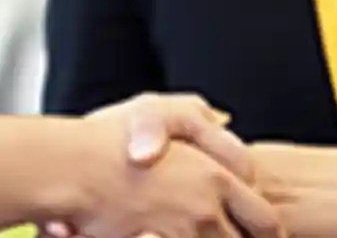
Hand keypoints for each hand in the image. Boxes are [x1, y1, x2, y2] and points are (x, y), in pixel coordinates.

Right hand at [47, 94, 280, 237]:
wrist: (67, 168)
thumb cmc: (109, 137)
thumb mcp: (161, 111)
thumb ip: (200, 118)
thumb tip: (226, 119)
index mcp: (217, 179)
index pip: (266, 223)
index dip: (268, 237)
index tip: (265, 237)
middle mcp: (205, 212)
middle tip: (232, 234)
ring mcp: (180, 235)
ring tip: (196, 232)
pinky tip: (158, 234)